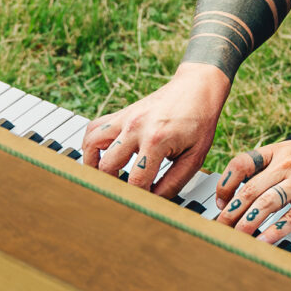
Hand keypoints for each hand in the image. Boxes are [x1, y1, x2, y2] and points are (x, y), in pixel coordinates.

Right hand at [82, 64, 230, 199]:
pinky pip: (93, 128)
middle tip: (123, 194)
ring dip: (94, 165)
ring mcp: (125, 118)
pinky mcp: (121, 114)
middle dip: (113, 185)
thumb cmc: (199, 122)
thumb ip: (174, 182)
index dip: (139, 197)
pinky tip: (100, 157)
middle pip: (108, 166)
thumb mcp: (195, 156)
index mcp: (157, 140)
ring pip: (91, 144)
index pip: (137, 180)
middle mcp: (136, 127)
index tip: (145, 202)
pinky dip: (91, 145)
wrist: (197, 88)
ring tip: (106, 177)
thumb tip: (154, 200)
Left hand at [210, 133, 290, 237]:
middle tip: (219, 228)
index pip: (241, 164)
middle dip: (231, 211)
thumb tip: (240, 189)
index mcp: (277, 152)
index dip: (225, 184)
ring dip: (248, 222)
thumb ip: (268, 166)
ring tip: (237, 237)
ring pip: (267, 203)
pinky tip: (265, 241)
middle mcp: (287, 165)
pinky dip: (276, 230)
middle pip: (250, 189)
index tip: (220, 201)